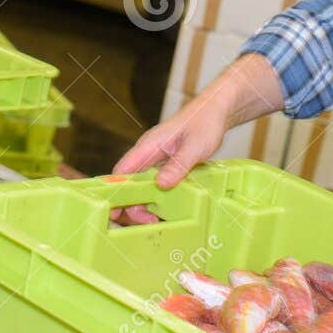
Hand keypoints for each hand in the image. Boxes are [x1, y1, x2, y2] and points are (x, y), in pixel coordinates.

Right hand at [110, 54, 285, 222]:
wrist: (217, 110)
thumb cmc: (206, 122)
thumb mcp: (195, 147)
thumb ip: (178, 165)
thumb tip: (160, 185)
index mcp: (148, 146)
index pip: (121, 172)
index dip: (115, 193)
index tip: (117, 213)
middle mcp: (147, 153)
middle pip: (128, 183)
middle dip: (132, 204)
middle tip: (149, 221)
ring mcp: (155, 159)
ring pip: (140, 185)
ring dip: (144, 203)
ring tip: (156, 219)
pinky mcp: (165, 164)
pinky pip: (153, 184)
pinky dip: (155, 197)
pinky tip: (164, 209)